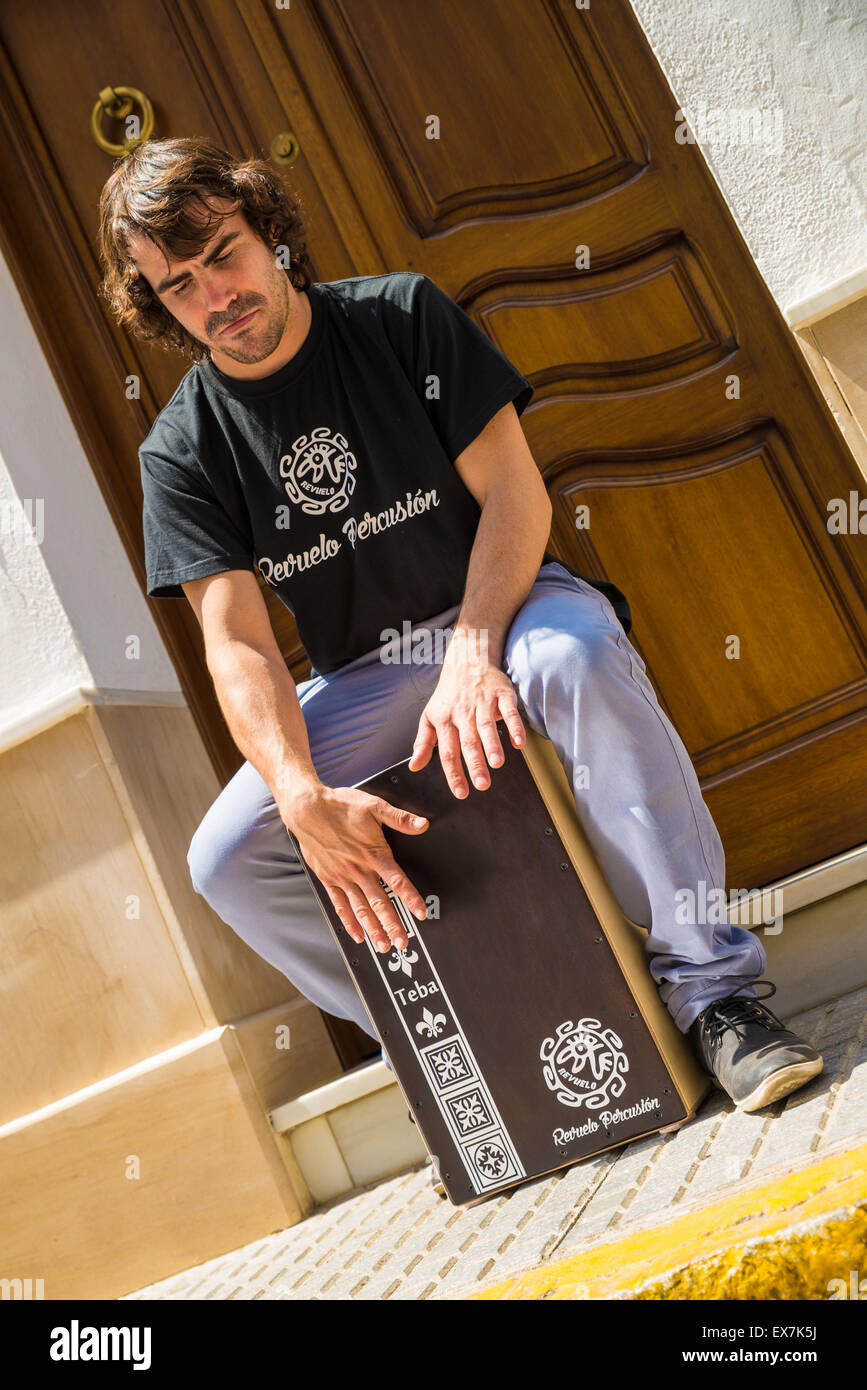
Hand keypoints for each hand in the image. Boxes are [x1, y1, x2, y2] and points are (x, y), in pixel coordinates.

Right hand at [287, 784, 429, 952]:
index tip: (421, 914)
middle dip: (393, 925)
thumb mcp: (374, 806)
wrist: (307, 809)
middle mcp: (358, 869)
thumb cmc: (340, 806)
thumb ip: (399, 818)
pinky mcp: (328, 879)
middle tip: (403, 943)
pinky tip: (357, 934)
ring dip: (373, 929)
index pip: (396, 881)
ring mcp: (342, 877)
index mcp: (373, 853)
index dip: (410, 899)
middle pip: (379, 903)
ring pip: (360, 909)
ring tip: (383, 946)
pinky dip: (349, 921)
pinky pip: (340, 905)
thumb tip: (422, 824)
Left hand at [408, 629, 525, 796]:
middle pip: (468, 741)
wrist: (467, 660)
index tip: (461, 793)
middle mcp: (463, 713)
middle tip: (482, 785)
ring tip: (497, 764)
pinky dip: (514, 726)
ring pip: (486, 726)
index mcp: (445, 720)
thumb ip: (423, 742)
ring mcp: (483, 702)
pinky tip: (518, 743)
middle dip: (475, 764)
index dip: (454, 773)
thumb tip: (414, 767)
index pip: (447, 751)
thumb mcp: (430, 716)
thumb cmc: (448, 694)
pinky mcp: (501, 694)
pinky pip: (509, 711)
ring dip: (493, 745)